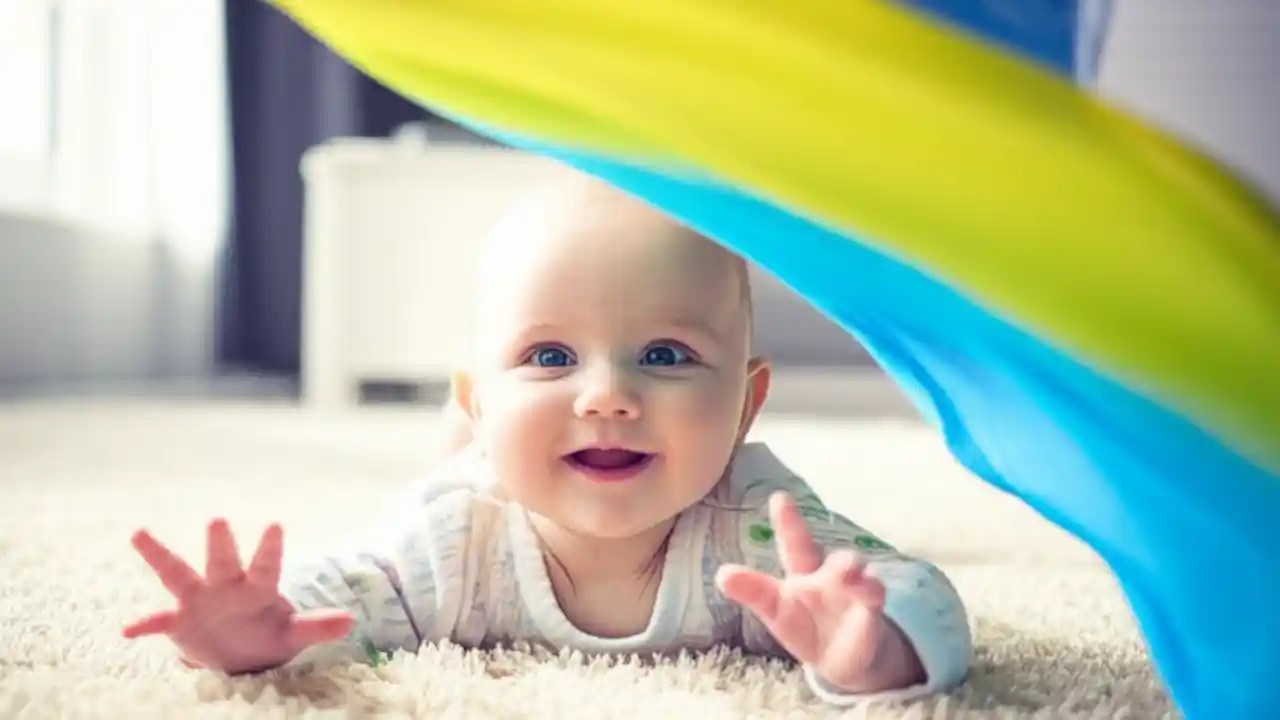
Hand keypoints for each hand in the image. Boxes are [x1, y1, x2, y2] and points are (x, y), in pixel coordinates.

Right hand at [123, 519, 353, 673]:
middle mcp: (225, 586)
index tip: (276, 525)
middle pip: (222, 562)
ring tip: (138, 531)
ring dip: (159, 555)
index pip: (266, 565)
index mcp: (257, 588)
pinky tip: (128, 631)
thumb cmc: (267, 635)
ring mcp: (199, 600)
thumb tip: (351, 621)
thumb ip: (316, 626)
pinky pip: (159, 621)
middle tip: (218, 519)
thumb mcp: (292, 635)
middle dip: (221, 544)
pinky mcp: (178, 621)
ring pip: (178, 573)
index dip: (270, 548)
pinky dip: (145, 625)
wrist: (238, 654)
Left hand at [716, 492, 923, 693]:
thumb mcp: (775, 609)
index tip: (780, 498)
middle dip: (835, 555)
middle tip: (831, 553)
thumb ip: (753, 591)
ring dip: (856, 574)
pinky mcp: (870, 614)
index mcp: (804, 571)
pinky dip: (870, 595)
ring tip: (850, 574)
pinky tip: (868, 592)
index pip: (795, 543)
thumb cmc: (804, 624)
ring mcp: (855, 593)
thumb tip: (721, 574)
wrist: (841, 657)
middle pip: (836, 561)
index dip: (789, 522)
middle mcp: (831, 576)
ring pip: (862, 579)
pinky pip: (872, 601)